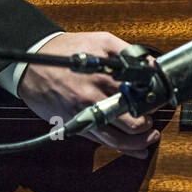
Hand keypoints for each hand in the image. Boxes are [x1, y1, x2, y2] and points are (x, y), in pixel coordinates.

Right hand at [17, 31, 159, 159]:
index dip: (153, 101)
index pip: (139, 95)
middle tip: (152, 122)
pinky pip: (101, 142)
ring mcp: (83, 114)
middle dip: (147, 126)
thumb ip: (129, 52)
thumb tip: (152, 64)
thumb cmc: (67, 51)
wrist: (32, 62)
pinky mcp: (74, 125)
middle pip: (130, 122)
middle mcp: (94, 98)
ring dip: (138, 142)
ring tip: (150, 138)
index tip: (159, 102)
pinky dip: (121, 149)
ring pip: (116, 139)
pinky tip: (135, 150)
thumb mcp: (102, 41)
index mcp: (104, 76)